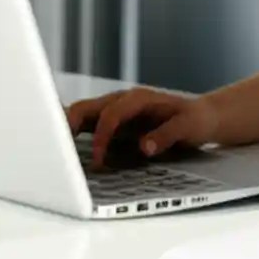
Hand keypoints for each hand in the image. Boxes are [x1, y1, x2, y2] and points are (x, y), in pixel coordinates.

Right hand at [64, 87, 220, 168]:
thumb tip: (144, 147)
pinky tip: (67, 153)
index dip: (101, 136)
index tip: (97, 160)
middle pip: (86, 108)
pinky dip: (76, 136)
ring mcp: (116, 111)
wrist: (203, 117)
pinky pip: (89, 126)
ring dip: (68, 132)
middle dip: (68, 126)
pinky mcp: (114, 123)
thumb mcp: (189, 127)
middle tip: (58, 153)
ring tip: (55, 155)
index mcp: (139, 99)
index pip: (110, 114)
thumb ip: (167, 135)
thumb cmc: (196, 119)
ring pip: (82, 115)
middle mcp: (122, 101)